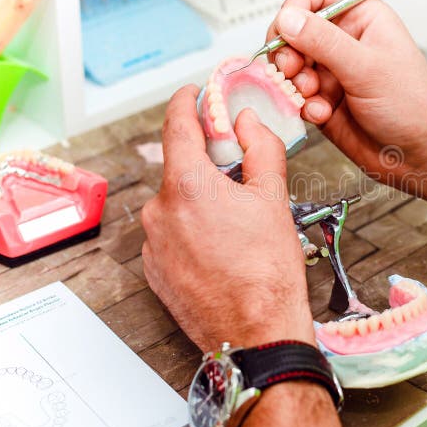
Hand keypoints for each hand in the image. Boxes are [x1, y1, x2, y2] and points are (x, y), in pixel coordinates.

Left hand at [141, 86, 313, 350]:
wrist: (255, 333)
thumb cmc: (267, 271)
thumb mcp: (273, 198)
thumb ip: (260, 148)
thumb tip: (246, 120)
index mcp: (187, 185)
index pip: (176, 125)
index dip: (186, 102)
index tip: (193, 93)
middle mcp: (159, 211)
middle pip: (179, 168)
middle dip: (205, 163)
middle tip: (237, 172)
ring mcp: (153, 243)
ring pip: (176, 203)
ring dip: (199, 200)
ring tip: (235, 225)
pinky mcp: (153, 269)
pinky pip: (170, 233)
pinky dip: (190, 229)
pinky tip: (219, 248)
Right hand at [267, 0, 426, 183]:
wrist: (418, 153)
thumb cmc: (412, 105)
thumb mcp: (367, 67)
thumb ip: (323, 41)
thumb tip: (287, 18)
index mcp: (362, 16)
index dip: (298, 2)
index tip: (289, 28)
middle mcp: (344, 39)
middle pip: (294, 26)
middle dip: (287, 50)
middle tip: (292, 69)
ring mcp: (332, 69)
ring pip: (290, 63)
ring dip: (294, 81)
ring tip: (312, 95)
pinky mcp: (323, 98)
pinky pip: (296, 94)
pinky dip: (303, 105)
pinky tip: (322, 114)